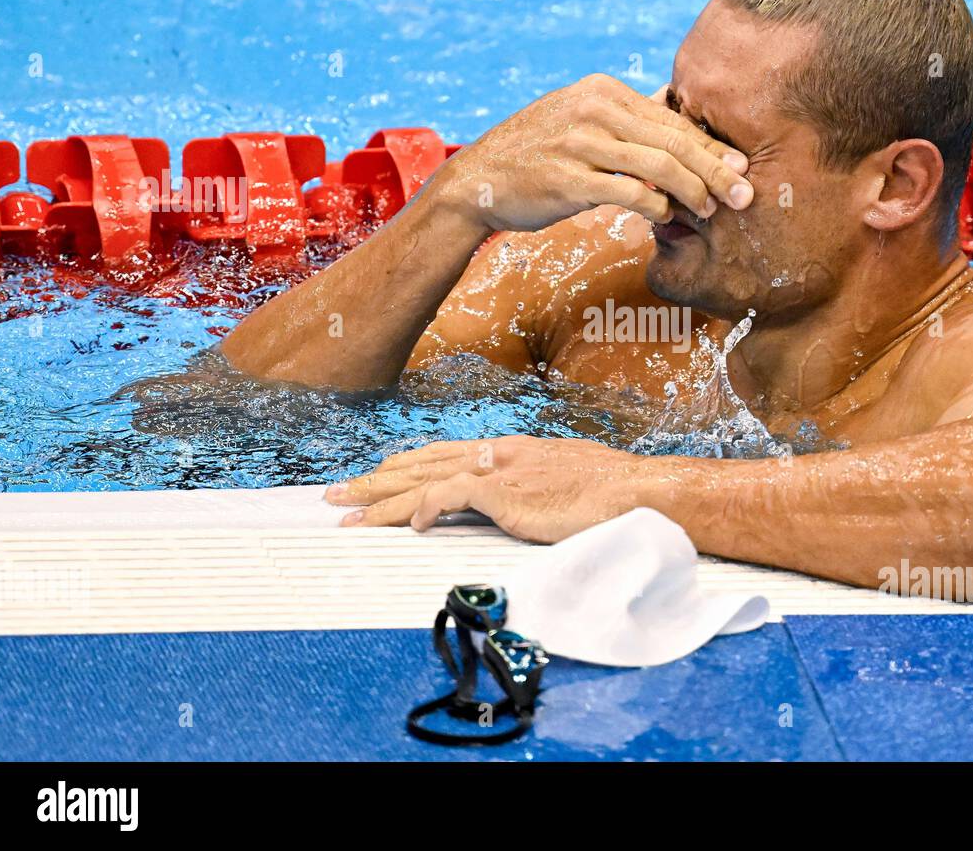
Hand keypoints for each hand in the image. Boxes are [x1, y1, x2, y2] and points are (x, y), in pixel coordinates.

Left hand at [326, 435, 662, 541]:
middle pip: (420, 464)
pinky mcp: (504, 492)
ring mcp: (499, 470)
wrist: (635, 490)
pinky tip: (408, 523)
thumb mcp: (563, 480)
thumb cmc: (610, 491)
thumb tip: (526, 502)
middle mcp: (497, 453)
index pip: (443, 455)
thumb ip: (534, 487)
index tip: (377, 479)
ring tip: (347, 513)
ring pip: (423, 479)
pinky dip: (423, 507)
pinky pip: (449, 496)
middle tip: (337, 495)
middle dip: (376, 481)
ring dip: (381, 499)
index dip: (405, 468)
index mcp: (509, 450)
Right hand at [431, 74, 753, 231]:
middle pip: (674, 140)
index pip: (671, 118)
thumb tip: (674, 119)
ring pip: (659, 165)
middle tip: (745, 193)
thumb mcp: (579, 121)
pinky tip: (667, 217)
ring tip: (711, 211)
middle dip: (716, 169)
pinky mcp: (568, 179)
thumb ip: (623, 120)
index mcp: (602, 91)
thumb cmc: (536, 156)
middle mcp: (593, 109)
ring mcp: (579, 143)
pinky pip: (628, 192)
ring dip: (693, 191)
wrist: (476, 181)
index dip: (711, 146)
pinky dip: (655, 206)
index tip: (740, 167)